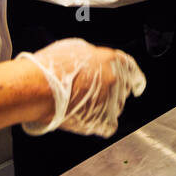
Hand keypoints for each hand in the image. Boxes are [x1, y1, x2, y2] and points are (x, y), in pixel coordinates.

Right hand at [18, 38, 145, 137]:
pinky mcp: (102, 119)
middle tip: (94, 96)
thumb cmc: (50, 67)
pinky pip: (108, 126)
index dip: (133, 78)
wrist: (38, 87)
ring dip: (104, 109)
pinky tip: (89, 121)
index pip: (131, 69)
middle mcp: (115, 79)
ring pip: (116, 108)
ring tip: (83, 107)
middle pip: (123, 89)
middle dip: (112, 94)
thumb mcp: (75, 49)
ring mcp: (110, 100)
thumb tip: (93, 63)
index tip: (137, 86)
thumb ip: (92, 57)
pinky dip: (100, 126)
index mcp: (111, 59)